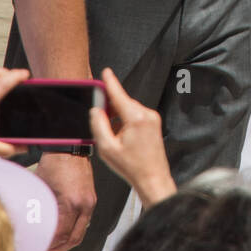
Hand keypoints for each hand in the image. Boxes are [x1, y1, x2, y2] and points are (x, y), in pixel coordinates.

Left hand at [37, 152, 95, 250]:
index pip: (61, 235)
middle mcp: (84, 204)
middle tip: (47, 247)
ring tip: (55, 241)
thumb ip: (39, 210)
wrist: (70, 147)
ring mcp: (90, 202)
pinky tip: (64, 227)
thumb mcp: (41, 189)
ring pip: (81, 231)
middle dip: (60, 246)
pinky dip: (74, 228)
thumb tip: (32, 225)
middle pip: (74, 238)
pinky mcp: (91, 198)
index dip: (50, 243)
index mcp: (71, 203)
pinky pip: (84, 221)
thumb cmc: (54, 163)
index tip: (41, 245)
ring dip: (68, 239)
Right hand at [88, 67, 175, 207]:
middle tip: (101, 121)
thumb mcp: (107, 148)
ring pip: (129, 110)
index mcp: (136, 118)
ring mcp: (153, 119)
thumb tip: (96, 111)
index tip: (106, 72)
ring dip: (118, 118)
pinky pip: (136, 116)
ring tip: (115, 139)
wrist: (152, 178)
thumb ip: (99, 125)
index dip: (110, 83)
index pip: (119, 95)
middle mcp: (147, 115)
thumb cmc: (131, 166)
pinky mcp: (154, 124)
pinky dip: (125, 122)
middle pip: (123, 103)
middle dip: (110, 108)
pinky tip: (122, 138)